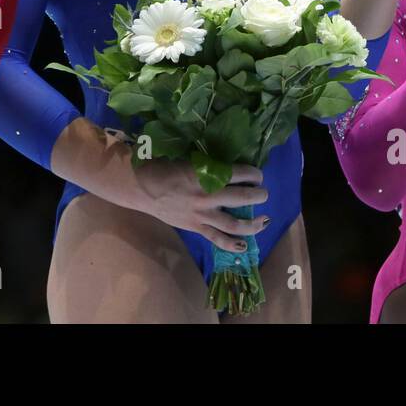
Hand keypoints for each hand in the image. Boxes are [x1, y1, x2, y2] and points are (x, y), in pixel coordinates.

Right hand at [133, 159, 269, 253]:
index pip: (240, 173)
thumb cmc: (164, 166)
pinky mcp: (195, 227)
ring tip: (264, 220)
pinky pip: (217, 239)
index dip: (254, 174)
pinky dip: (232, 244)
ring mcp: (202, 214)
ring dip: (252, 223)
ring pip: (234, 223)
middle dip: (259, 196)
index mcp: (207, 173)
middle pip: (243, 198)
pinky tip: (244, 245)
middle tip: (264, 194)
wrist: (141, 186)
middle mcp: (208, 195)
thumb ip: (210, 166)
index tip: (257, 175)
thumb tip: (230, 168)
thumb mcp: (190, 159)